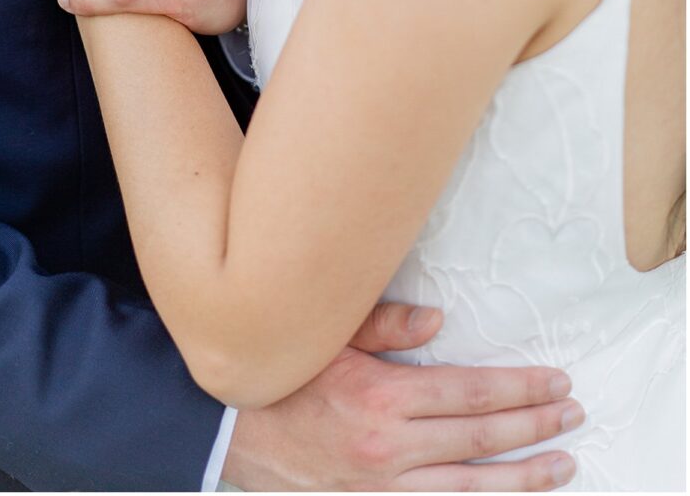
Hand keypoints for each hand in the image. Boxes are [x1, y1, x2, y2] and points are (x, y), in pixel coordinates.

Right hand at [223, 300, 579, 491]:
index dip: (520, 389)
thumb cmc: (277, 372)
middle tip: (574, 413)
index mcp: (381, 398)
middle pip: (481, 440)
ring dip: (522, 477)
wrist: (224, 429)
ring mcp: (381, 487)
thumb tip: (439, 320)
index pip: (471, 394)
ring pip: (470, 488)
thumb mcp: (325, 335)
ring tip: (562, 465)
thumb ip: (384, 325)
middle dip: (535, 426)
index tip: (556, 380)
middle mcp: (389, 449)